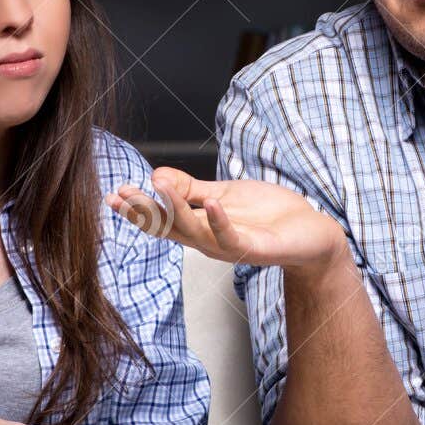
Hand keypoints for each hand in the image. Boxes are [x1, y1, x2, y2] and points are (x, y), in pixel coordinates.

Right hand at [105, 167, 345, 268]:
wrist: (310, 231)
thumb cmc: (269, 214)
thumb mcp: (223, 193)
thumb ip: (192, 188)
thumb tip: (156, 175)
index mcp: (199, 226)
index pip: (160, 219)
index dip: (137, 208)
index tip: (113, 194)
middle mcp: (207, 241)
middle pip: (168, 228)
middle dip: (144, 212)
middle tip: (122, 195)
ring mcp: (229, 247)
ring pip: (194, 232)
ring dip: (176, 210)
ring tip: (160, 187)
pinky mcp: (253, 248)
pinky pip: (231, 237)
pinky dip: (220, 220)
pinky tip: (211, 203)